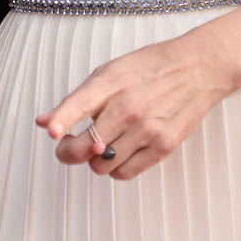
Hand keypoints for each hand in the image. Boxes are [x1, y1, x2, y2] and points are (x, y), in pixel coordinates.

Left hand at [35, 32, 233, 180]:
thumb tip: (42, 122)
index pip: (80, 104)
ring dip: (94, 160)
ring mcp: (147, 129)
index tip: (51, 132)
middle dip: (68, 151)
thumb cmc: (150, 67)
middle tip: (67, 145)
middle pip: (86, 146)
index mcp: (112, 81)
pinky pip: (125, 173)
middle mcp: (128, 107)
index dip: (61, 120)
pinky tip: (117, 152)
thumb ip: (77, 99)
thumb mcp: (111, 71)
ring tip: (101, 145)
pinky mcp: (163, 147)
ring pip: (101, 165)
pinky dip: (114, 168)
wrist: (197, 68)